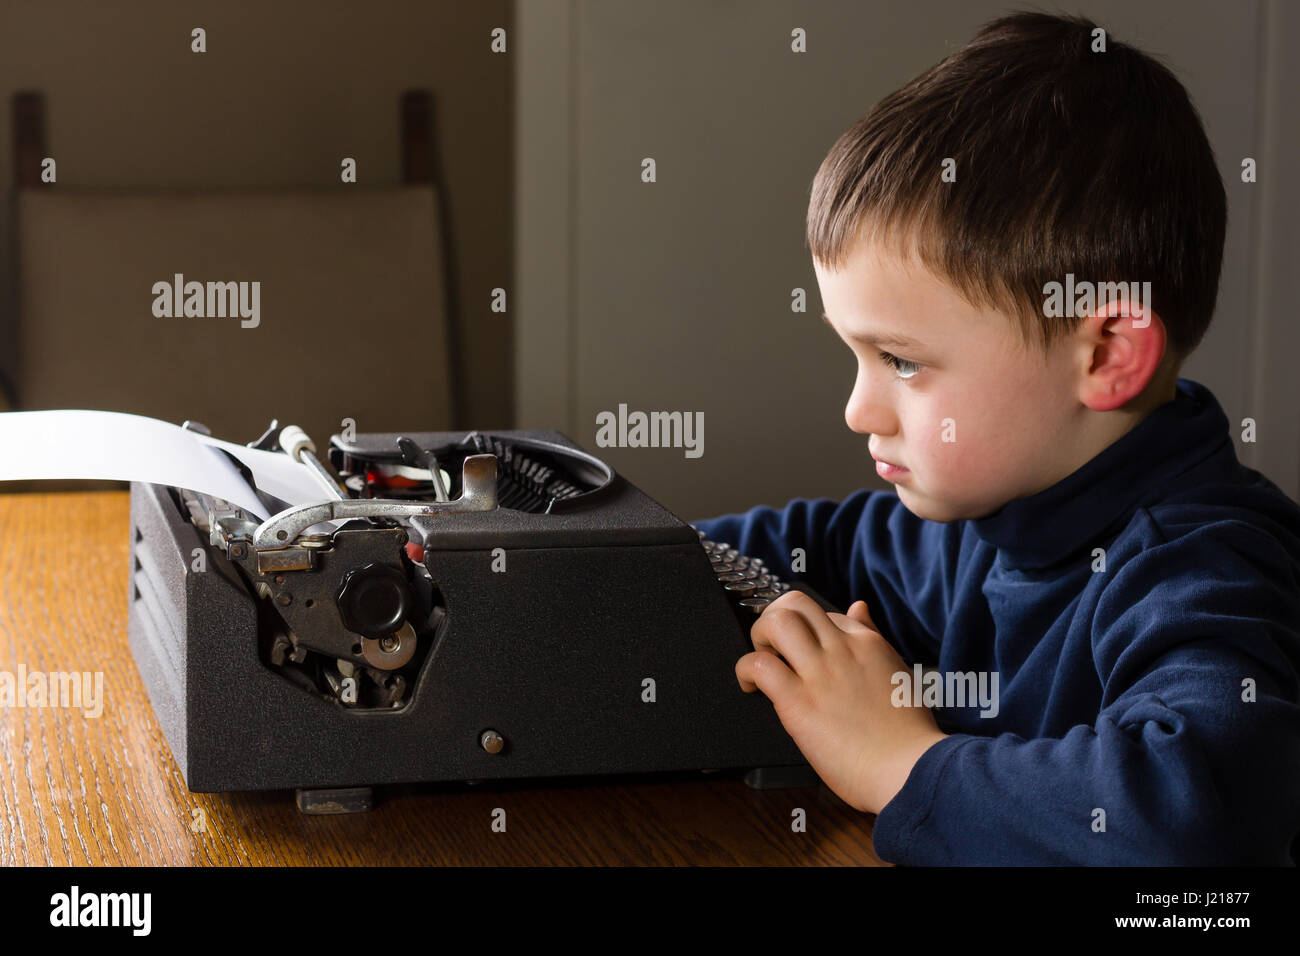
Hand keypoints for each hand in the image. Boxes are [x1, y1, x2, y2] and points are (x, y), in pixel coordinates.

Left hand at [736, 590, 947, 814]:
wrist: (910, 771)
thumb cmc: (908, 736)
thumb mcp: (899, 674)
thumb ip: (875, 639)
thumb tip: (859, 607)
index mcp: (868, 644)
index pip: (826, 614)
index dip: (808, 631)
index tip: (800, 652)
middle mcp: (842, 649)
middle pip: (795, 603)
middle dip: (774, 617)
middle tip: (771, 646)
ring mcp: (820, 672)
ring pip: (776, 622)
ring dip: (759, 636)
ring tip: (761, 660)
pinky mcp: (798, 701)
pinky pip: (759, 665)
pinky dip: (745, 670)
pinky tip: (750, 687)